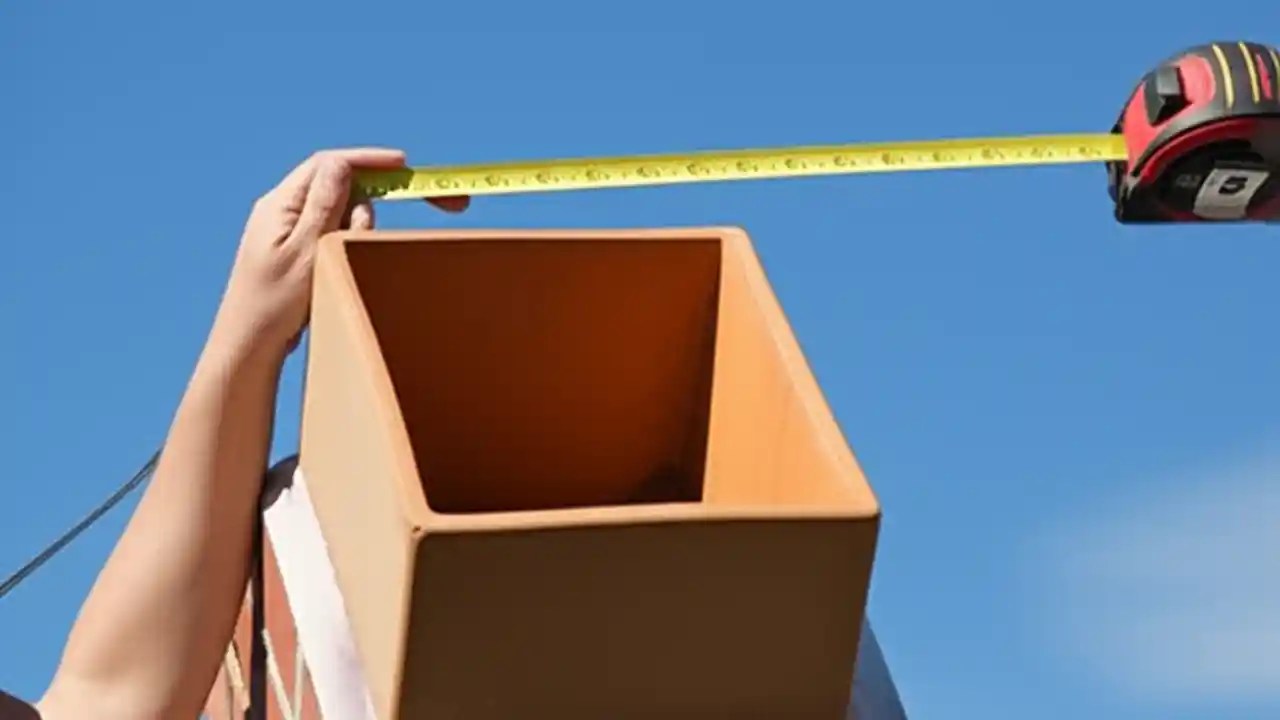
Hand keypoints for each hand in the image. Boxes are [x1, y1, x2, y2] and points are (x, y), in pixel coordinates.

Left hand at [212, 147, 467, 359]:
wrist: (248, 345)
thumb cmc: (272, 304)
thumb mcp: (305, 251)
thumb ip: (325, 205)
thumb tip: (342, 164)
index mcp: (280, 203)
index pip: (329, 164)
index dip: (369, 161)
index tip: (404, 165)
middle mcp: (282, 210)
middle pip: (337, 184)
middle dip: (371, 195)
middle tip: (400, 206)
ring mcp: (287, 230)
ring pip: (339, 210)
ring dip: (356, 226)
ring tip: (341, 262)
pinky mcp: (296, 250)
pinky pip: (331, 232)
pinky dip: (347, 240)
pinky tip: (340, 266)